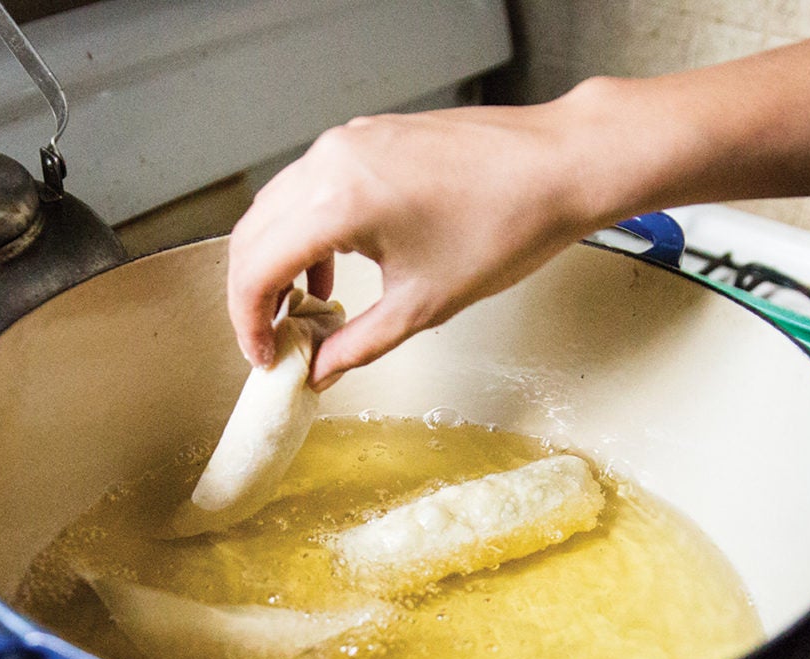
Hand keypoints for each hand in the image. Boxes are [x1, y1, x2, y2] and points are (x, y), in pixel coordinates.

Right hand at [226, 98, 606, 388]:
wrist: (560, 167)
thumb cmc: (506, 226)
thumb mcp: (422, 306)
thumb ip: (357, 344)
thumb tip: (319, 372)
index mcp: (338, 202)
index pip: (256, 267)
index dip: (249, 322)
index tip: (264, 356)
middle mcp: (332, 160)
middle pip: (254, 234)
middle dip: (254, 293)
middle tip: (272, 340)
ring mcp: (349, 141)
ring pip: (279, 207)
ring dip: (277, 261)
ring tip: (300, 312)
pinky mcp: (368, 136)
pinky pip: (313, 186)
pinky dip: (306, 230)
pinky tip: (330, 271)